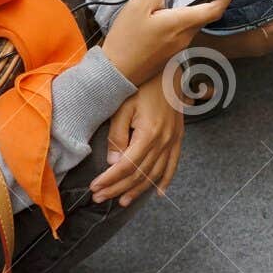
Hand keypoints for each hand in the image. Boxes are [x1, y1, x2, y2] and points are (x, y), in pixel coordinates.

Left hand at [90, 79, 183, 206]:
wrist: (167, 72)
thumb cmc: (142, 86)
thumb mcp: (123, 107)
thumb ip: (117, 136)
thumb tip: (113, 163)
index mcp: (148, 134)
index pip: (126, 166)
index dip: (109, 180)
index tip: (95, 187)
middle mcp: (164, 142)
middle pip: (139, 174)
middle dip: (117, 189)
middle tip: (100, 198)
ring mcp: (173, 141)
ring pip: (155, 174)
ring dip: (138, 190)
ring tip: (122, 201)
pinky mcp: (178, 138)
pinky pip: (173, 165)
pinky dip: (166, 181)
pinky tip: (159, 193)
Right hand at [100, 0, 232, 86]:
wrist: (116, 72)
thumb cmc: (126, 40)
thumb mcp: (137, 6)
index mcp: (180, 23)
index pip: (213, 10)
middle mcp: (185, 38)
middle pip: (200, 17)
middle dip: (200, 3)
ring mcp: (178, 49)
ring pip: (188, 26)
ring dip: (182, 15)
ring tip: (162, 8)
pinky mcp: (170, 56)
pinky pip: (178, 35)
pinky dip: (174, 25)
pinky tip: (155, 23)